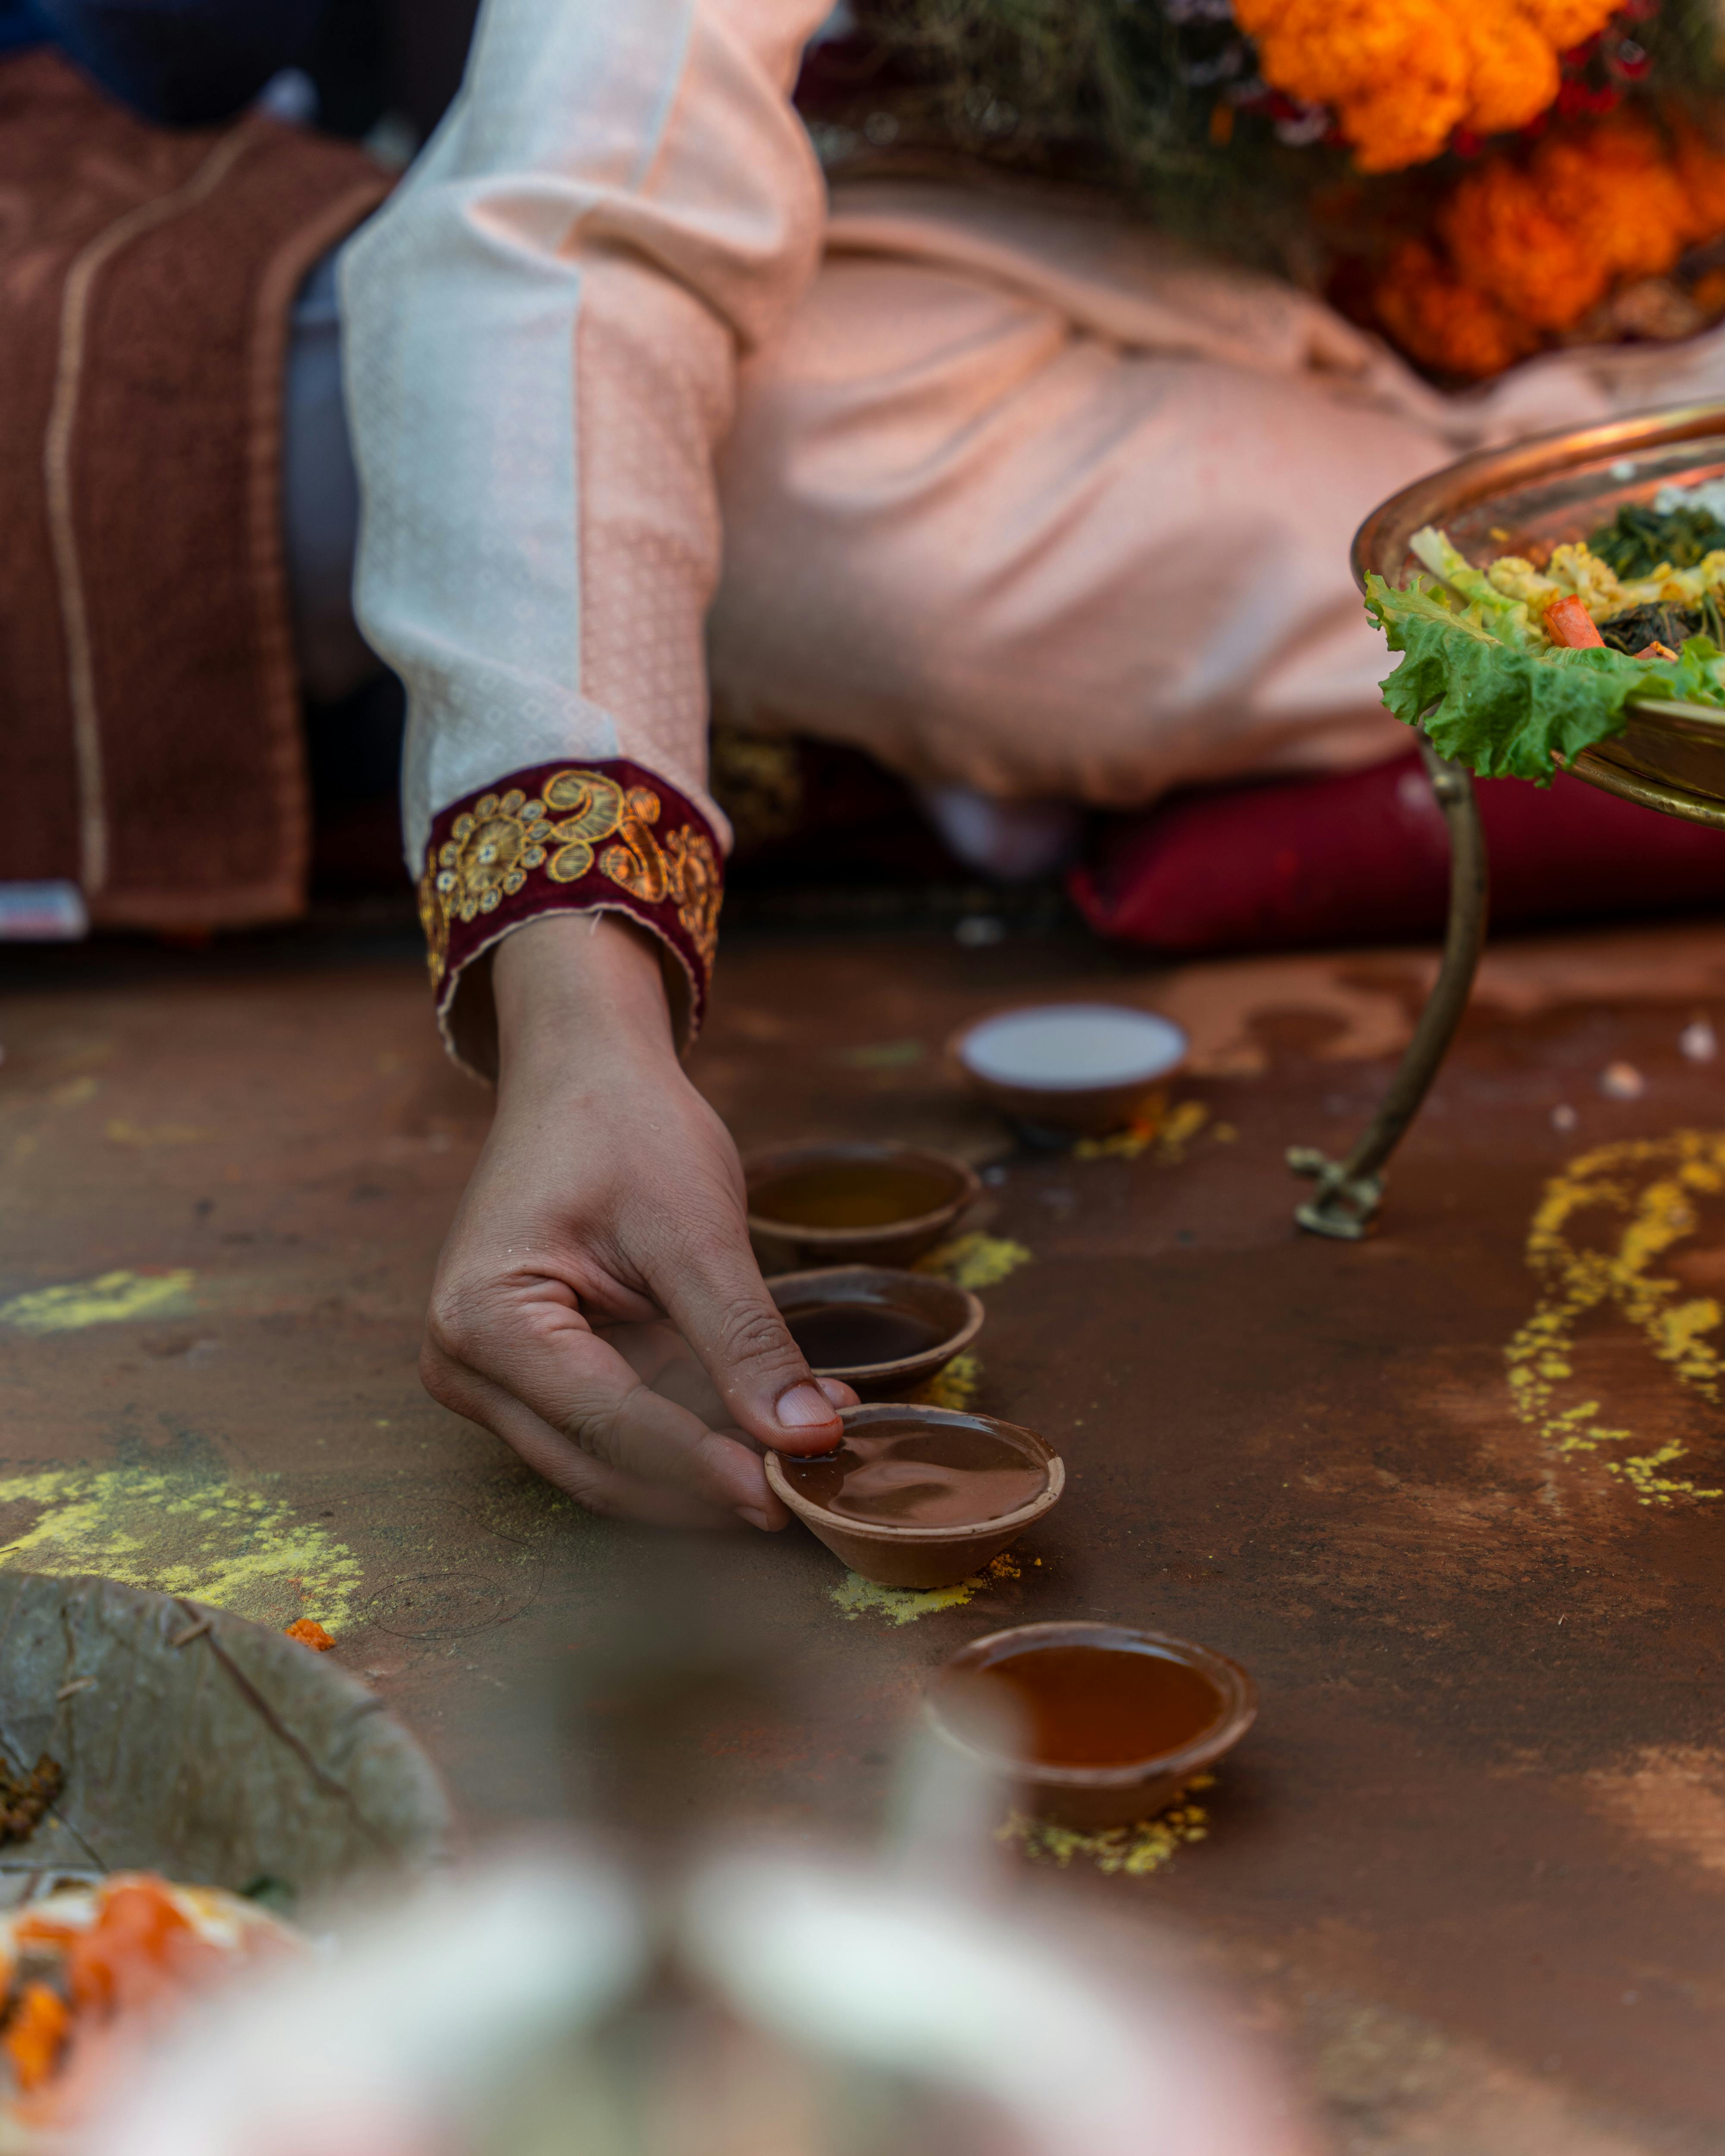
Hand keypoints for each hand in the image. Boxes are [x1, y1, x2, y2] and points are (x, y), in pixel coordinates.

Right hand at [420, 913, 851, 1528]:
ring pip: (609, 1461)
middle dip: (705, 1481)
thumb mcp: (695, 1231)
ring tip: (804, 1441)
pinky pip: (615, 1428)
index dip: (702, 1466)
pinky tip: (766, 1414)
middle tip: (804, 1489)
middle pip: (599, 1462)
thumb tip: (807, 1437)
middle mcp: (464, 1364)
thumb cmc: (626, 1129)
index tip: (785, 1495)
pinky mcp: (531, 1377)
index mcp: (484, 1320)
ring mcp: (490, 1378)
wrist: (584, 1075)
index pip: (607, 1424)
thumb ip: (744, 1341)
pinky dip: (690, 1428)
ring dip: (705, 1461)